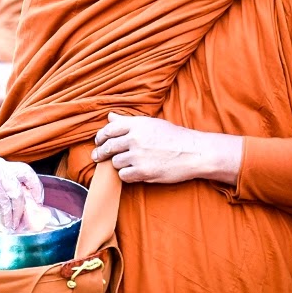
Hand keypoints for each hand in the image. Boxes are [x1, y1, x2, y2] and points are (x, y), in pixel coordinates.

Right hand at [0, 147, 46, 233]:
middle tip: (35, 207)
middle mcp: (0, 167)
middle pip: (26, 174)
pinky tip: (6, 225)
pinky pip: (5, 204)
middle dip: (35, 190)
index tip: (33, 198)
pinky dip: (8, 216)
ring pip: (17, 194)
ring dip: (19, 212)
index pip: (20, 171)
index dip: (30, 184)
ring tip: (15, 226)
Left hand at [93, 112, 241, 185]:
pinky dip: (127, 175)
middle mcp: (135, 139)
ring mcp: (138, 156)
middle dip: (101, 153)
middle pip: (108, 147)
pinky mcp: (143, 172)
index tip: (98, 142)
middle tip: (98, 156)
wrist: (193, 152)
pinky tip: (134, 172)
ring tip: (129, 163)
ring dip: (119, 164)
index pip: (109, 129)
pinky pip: (124, 175)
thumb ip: (128, 122)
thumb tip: (110, 116)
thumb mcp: (151, 123)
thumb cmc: (174, 137)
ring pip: (115, 162)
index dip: (100, 137)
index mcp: (137, 124)